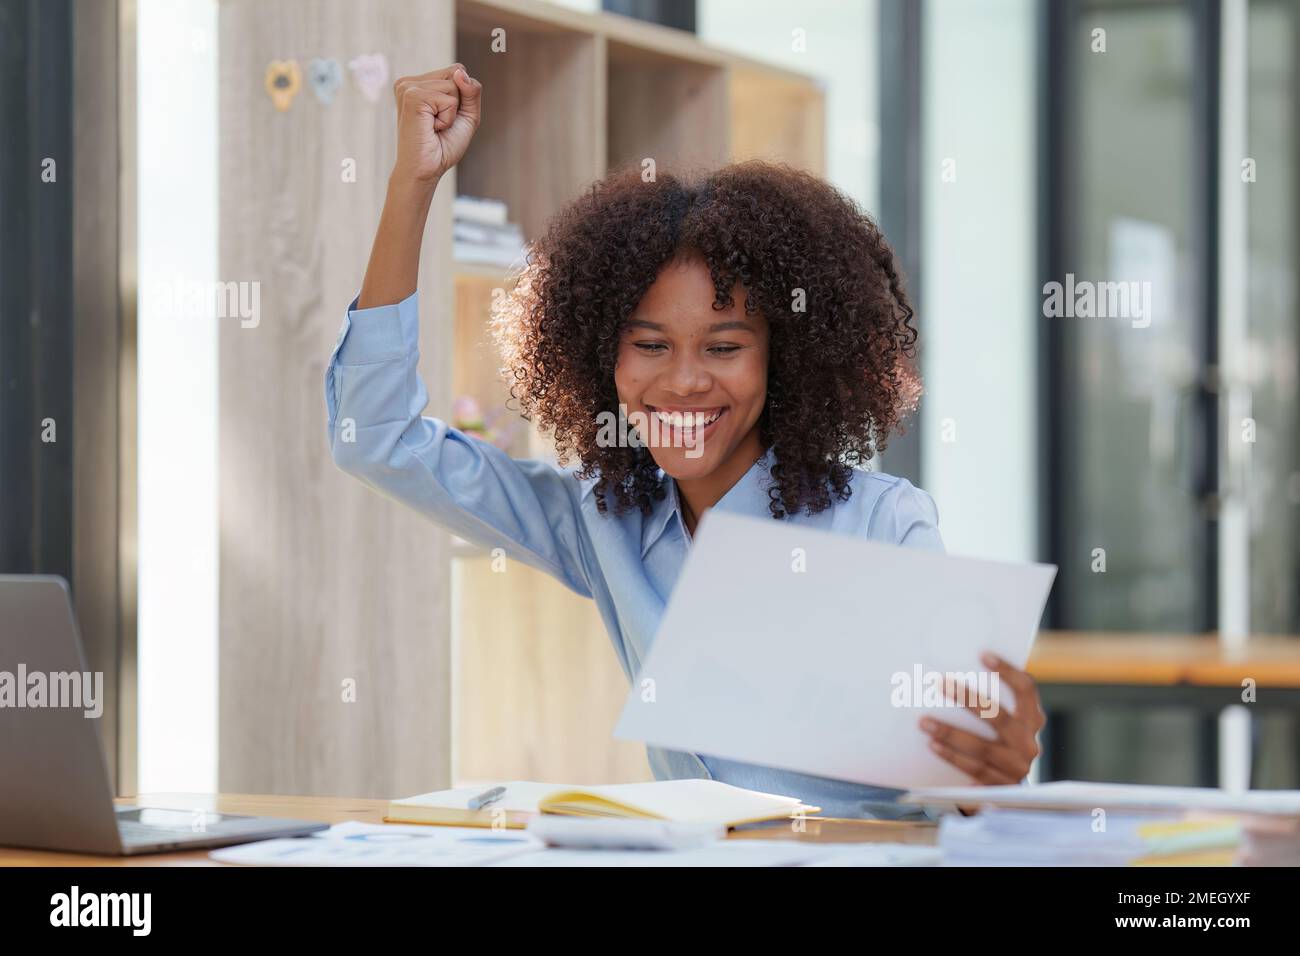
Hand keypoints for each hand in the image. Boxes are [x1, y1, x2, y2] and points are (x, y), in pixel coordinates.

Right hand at [391, 64, 481, 184]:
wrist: (426, 170)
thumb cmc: (443, 146)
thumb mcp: (467, 115)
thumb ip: (471, 91)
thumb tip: (459, 72)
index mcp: (419, 83)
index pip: (457, 70)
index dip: (462, 97)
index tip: (444, 117)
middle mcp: (410, 82)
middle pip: (456, 73)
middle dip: (458, 103)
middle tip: (439, 124)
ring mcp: (408, 87)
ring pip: (454, 85)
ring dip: (451, 113)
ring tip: (434, 126)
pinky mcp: (412, 96)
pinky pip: (449, 99)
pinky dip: (447, 118)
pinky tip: (431, 128)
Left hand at [919, 651, 1045, 785]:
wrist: (1012, 793)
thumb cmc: (999, 744)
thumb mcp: (1004, 725)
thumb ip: (990, 706)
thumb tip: (952, 680)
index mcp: (1033, 719)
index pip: (1026, 690)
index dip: (1008, 671)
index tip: (983, 655)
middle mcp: (1029, 743)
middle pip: (998, 717)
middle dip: (968, 699)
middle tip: (941, 683)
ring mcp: (1017, 766)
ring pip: (981, 747)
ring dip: (950, 732)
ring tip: (925, 722)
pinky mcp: (1001, 786)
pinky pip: (973, 768)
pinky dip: (952, 756)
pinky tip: (933, 745)